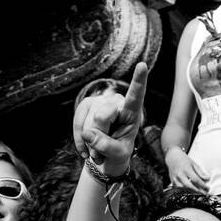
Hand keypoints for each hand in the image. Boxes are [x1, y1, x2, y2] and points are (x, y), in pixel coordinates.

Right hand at [74, 61, 148, 178]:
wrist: (105, 155)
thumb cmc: (118, 152)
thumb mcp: (118, 155)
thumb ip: (107, 146)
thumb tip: (88, 133)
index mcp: (132, 112)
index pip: (136, 97)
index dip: (138, 81)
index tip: (143, 65)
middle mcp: (116, 102)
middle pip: (102, 117)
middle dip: (100, 137)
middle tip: (104, 151)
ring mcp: (100, 101)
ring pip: (89, 122)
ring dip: (90, 141)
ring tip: (98, 150)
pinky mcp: (86, 104)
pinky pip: (78, 123)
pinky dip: (79, 138)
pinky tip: (84, 149)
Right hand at [166, 147, 209, 192]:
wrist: (172, 156)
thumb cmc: (184, 159)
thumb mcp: (194, 164)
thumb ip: (200, 172)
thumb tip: (207, 179)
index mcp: (186, 169)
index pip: (196, 180)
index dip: (202, 185)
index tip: (207, 188)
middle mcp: (180, 174)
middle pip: (189, 186)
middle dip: (198, 191)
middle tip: (204, 194)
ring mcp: (175, 178)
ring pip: (183, 189)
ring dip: (191, 192)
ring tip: (198, 193)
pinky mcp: (172, 180)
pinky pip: (178, 188)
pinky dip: (184, 190)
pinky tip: (190, 191)